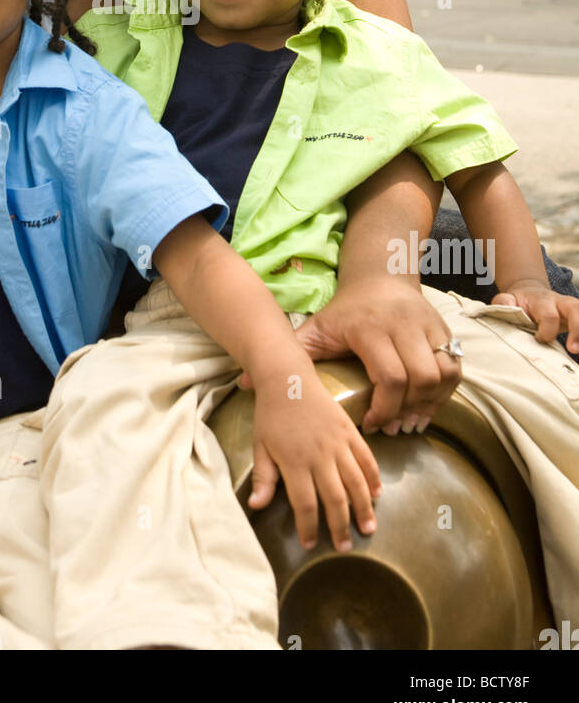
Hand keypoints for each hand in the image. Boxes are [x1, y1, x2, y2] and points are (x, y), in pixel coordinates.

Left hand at [247, 366, 381, 552]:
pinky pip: (367, 459)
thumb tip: (255, 506)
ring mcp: (338, 443)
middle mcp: (320, 455)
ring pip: (356, 483)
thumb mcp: (260, 446)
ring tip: (368, 529)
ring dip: (364, 508)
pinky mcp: (350, 431)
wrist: (288, 378)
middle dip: (340, 527)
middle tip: (343, 547)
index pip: (306, 504)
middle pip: (335, 499)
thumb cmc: (270, 415)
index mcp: (295, 461)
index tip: (309, 544)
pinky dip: (374, 478)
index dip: (309, 527)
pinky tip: (377, 495)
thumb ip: (263, 478)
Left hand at [288, 277, 461, 434]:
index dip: (383, 409)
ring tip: (409, 420)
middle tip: (391, 427)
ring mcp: (428, 326)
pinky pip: (455, 368)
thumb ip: (291, 353)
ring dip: (429, 403)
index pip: (389, 377)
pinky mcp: (445, 330)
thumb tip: (248, 383)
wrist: (381, 275)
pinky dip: (444, 393)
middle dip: (408, 410)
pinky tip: (426, 407)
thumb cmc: (345, 311)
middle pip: (420, 378)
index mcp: (370, 327)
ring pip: (443, 374)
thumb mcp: (317, 328)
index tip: (369, 425)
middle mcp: (404, 325)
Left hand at [492, 282, 578, 351]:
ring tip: (577, 349)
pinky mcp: (575, 317)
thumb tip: (508, 307)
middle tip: (572, 349)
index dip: (545, 332)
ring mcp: (570, 309)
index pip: (549, 316)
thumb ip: (503, 302)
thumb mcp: (507, 299)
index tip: (537, 340)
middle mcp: (560, 303)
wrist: (530, 293)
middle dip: (576, 329)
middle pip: (574, 309)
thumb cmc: (519, 302)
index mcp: (542, 301)